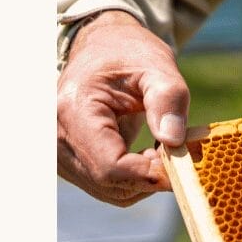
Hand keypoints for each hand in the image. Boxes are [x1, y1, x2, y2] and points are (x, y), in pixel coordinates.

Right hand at [57, 10, 189, 205]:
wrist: (103, 49)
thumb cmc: (130, 54)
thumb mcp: (158, 66)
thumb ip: (168, 100)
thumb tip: (174, 141)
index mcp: (74, 110)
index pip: (111, 167)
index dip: (152, 174)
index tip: (183, 160)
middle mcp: (57, 137)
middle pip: (111, 184)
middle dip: (152, 177)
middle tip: (178, 151)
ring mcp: (59, 153)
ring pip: (110, 191)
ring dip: (144, 180)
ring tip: (161, 147)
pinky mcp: (69, 162)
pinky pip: (107, 187)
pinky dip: (133, 179)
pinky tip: (146, 154)